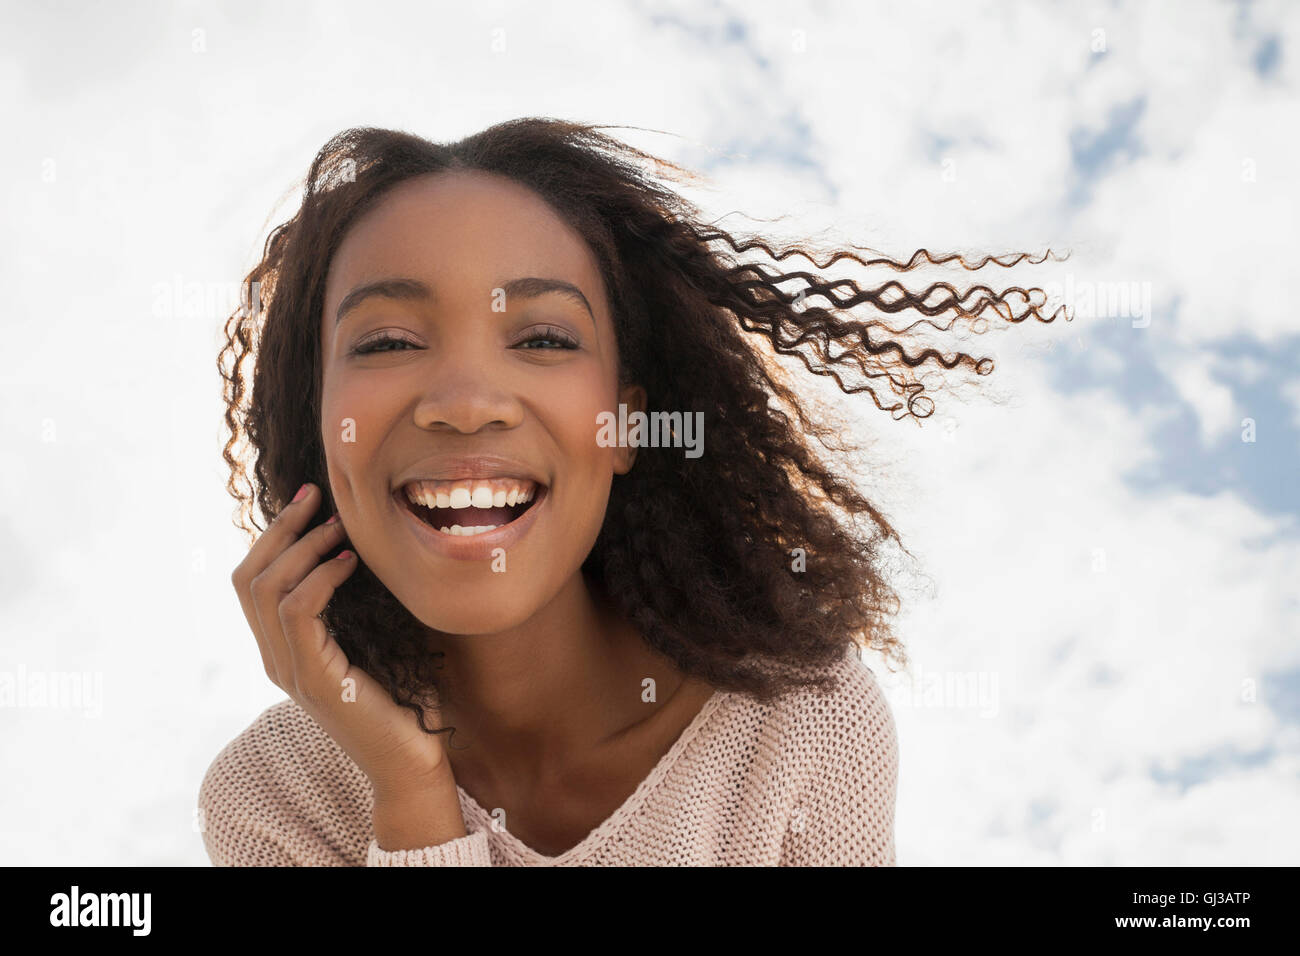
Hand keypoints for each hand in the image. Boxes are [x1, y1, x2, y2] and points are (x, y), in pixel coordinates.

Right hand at [231, 482, 451, 800]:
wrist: (411, 762)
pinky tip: (350, 563)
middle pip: (247, 578)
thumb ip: (355, 604)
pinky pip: (298, 613)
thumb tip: (367, 547)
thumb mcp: (374, 639)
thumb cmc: (403, 701)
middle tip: (316, 497)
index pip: (251, 581)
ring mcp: (290, 673)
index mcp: (283, 650)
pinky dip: (321, 578)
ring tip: (341, 530)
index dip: (274, 535)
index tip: (310, 501)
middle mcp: (276, 660)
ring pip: (266, 590)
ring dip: (304, 548)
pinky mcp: (316, 681)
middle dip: (281, 529)